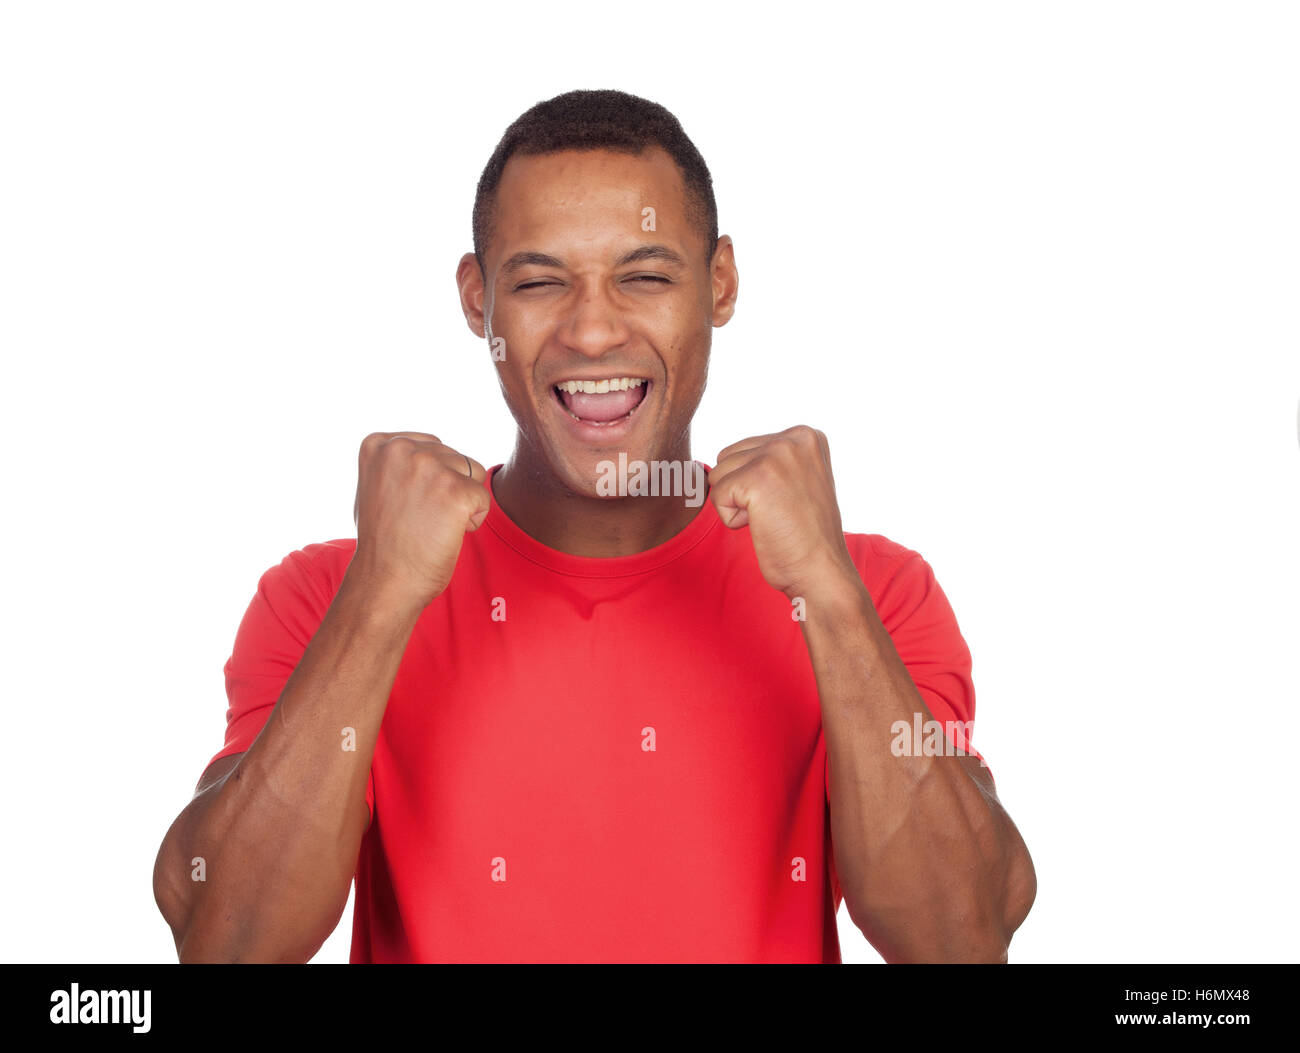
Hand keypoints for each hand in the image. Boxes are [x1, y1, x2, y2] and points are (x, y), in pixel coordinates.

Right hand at [347, 432, 488, 609]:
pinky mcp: (456, 490)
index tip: (406, 507)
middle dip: (447, 490)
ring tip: (432, 526)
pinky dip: (472, 521)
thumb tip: (430, 451)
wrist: (384, 582)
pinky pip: (483, 498)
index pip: (433, 447)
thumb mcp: (376, 487)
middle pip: (455, 458)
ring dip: (462, 502)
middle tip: (419, 521)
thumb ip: (400, 463)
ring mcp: (429, 467)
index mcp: (380, 444)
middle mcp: (402, 448)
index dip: (429, 482)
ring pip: (473, 474)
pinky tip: (445, 536)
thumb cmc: (382, 542)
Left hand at [708, 425, 859, 600]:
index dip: (755, 484)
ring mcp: (777, 455)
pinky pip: (717, 495)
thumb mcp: (798, 480)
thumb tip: (721, 457)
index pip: (745, 449)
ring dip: (737, 504)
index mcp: (807, 435)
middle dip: (742, 491)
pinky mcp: (757, 478)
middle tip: (779, 513)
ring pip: (719, 475)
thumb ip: (772, 460)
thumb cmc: (806, 537)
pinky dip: (732, 519)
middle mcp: (794, 438)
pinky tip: (763, 526)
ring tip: (773, 518)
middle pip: (728, 457)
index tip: (789, 503)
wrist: (822, 572)